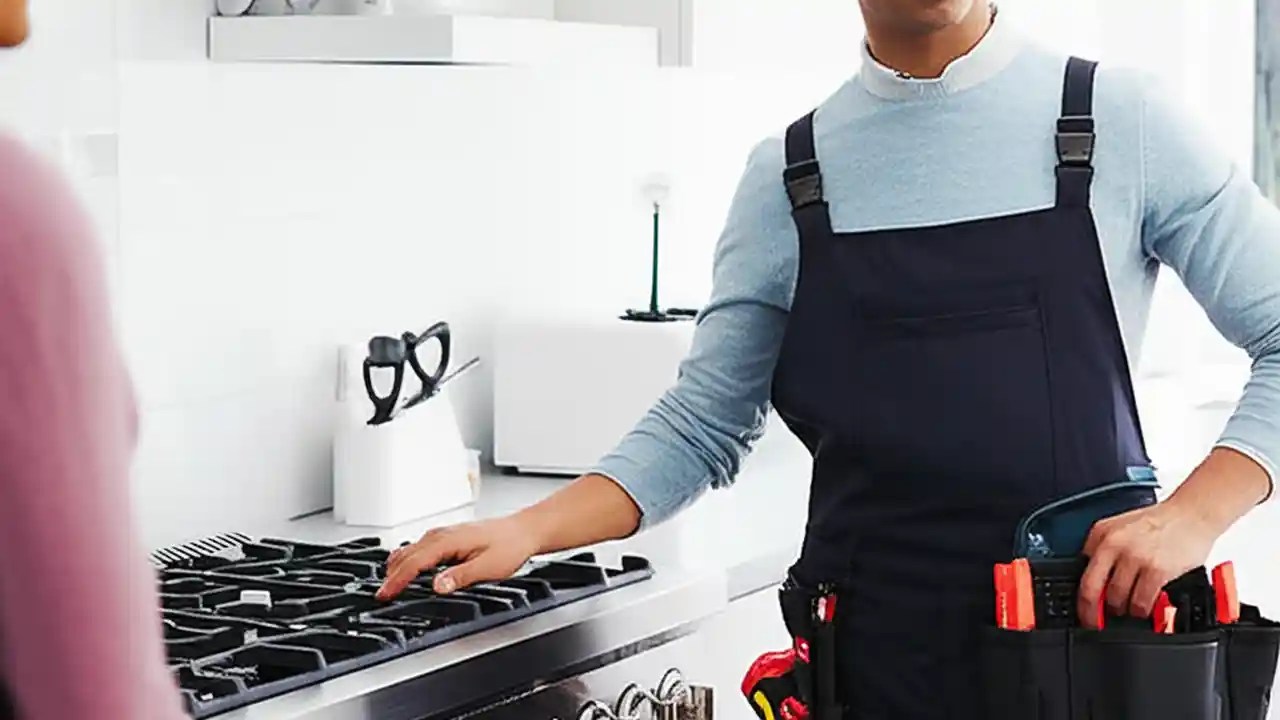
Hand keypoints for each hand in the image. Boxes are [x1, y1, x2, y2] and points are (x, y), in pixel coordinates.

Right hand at [376, 516, 540, 600]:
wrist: (525, 530)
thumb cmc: (511, 545)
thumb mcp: (488, 567)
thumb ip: (461, 577)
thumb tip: (437, 586)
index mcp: (449, 540)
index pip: (414, 562)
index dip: (397, 580)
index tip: (385, 594)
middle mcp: (443, 533)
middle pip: (407, 554)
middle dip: (391, 574)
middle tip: (381, 594)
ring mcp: (445, 533)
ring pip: (412, 548)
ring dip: (398, 565)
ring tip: (388, 583)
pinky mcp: (449, 535)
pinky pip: (420, 546)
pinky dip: (409, 558)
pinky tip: (408, 566)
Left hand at [1077, 500, 1216, 626]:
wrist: (1192, 514)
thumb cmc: (1160, 523)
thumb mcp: (1121, 527)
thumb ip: (1105, 549)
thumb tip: (1095, 579)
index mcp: (1101, 533)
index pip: (1080, 570)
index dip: (1080, 593)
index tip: (1082, 607)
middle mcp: (1114, 543)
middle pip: (1091, 589)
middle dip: (1091, 612)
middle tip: (1095, 621)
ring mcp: (1135, 557)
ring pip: (1116, 599)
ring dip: (1122, 610)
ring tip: (1128, 609)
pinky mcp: (1156, 570)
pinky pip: (1141, 602)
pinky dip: (1141, 611)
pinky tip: (1144, 608)